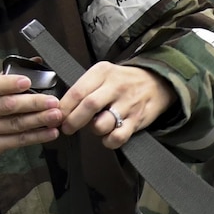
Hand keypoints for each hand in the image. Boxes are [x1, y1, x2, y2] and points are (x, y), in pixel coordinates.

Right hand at [0, 74, 62, 162]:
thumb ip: (7, 78)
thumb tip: (37, 61)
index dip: (8, 83)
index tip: (28, 82)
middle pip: (6, 106)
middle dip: (33, 103)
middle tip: (52, 101)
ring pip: (14, 124)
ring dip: (39, 120)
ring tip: (56, 115)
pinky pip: (17, 141)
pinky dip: (36, 136)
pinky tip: (50, 132)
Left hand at [59, 62, 173, 149]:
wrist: (156, 82)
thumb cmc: (123, 81)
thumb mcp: (103, 74)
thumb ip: (85, 87)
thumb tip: (62, 108)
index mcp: (103, 72)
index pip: (77, 91)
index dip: (64, 108)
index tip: (57, 116)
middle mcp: (115, 86)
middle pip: (88, 106)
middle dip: (72, 121)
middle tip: (67, 128)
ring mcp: (128, 104)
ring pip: (101, 124)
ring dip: (93, 130)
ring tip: (94, 126)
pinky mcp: (137, 120)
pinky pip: (117, 137)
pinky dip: (108, 141)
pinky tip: (107, 136)